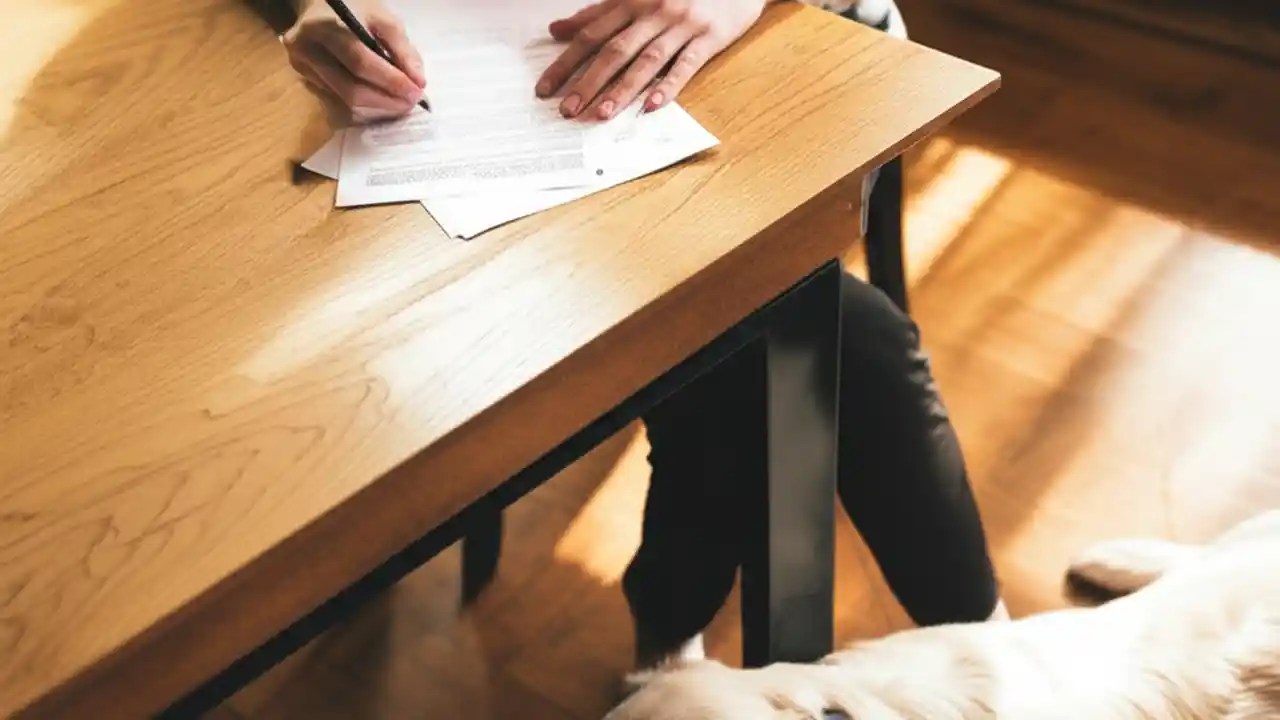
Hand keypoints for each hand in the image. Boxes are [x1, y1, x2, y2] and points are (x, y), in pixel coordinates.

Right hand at [283, 0, 425, 121]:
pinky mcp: (304, 79)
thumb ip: (403, 49)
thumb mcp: (383, 18)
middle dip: (386, 101)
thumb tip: (418, 83)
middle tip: (411, 103)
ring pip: (344, 101)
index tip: (415, 93)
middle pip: (350, 89)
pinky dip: (364, 106)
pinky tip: (379, 100)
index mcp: (326, 26)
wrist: (321, 6)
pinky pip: (338, 102)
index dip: (390, 81)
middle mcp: (306, 49)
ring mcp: (301, 66)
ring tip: (399, 103)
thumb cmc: (356, 10)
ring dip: (377, 107)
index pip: (361, 62)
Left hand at [536, 0, 767, 119]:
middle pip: (614, 50)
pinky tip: (652, 105)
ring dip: (622, 89)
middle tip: (568, 109)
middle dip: (588, 81)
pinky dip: (669, 85)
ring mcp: (682, 25)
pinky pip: (686, 64)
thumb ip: (597, 12)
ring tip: (602, 113)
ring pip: (647, 60)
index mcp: (632, 0)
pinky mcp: (709, 37)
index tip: (546, 88)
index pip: (591, 34)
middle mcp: (654, 11)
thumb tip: (557, 29)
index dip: (566, 62)